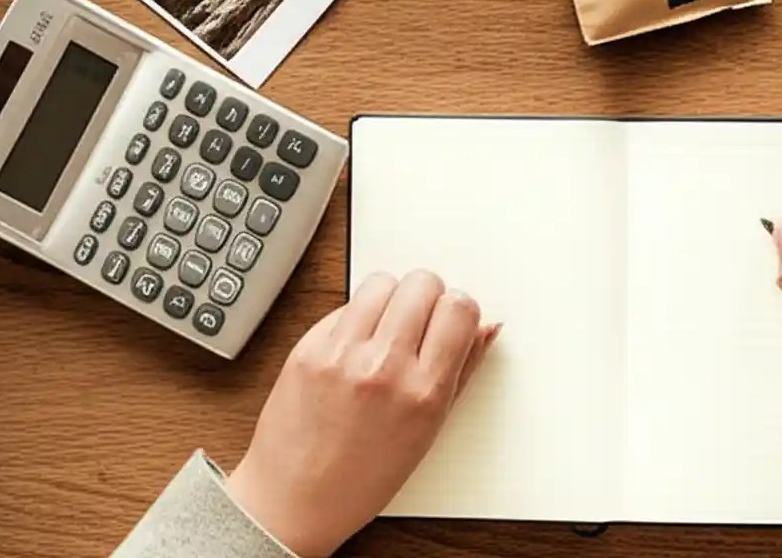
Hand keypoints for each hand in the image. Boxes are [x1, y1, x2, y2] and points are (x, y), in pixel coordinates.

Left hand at [225, 270, 499, 556]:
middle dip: (427, 297)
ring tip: (385, 330)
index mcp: (424, 393)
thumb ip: (462, 372)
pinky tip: (355, 346)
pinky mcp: (307, 349)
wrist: (295, 499)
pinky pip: (344, 305)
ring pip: (382, 281)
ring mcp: (342, 355)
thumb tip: (485, 328)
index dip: (459, 309)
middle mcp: (385, 368)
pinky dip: (356, 316)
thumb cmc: (364, 476)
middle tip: (418, 324)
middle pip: (423, 283)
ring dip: (390, 298)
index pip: (459, 308)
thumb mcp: (429, 431)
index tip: (451, 322)